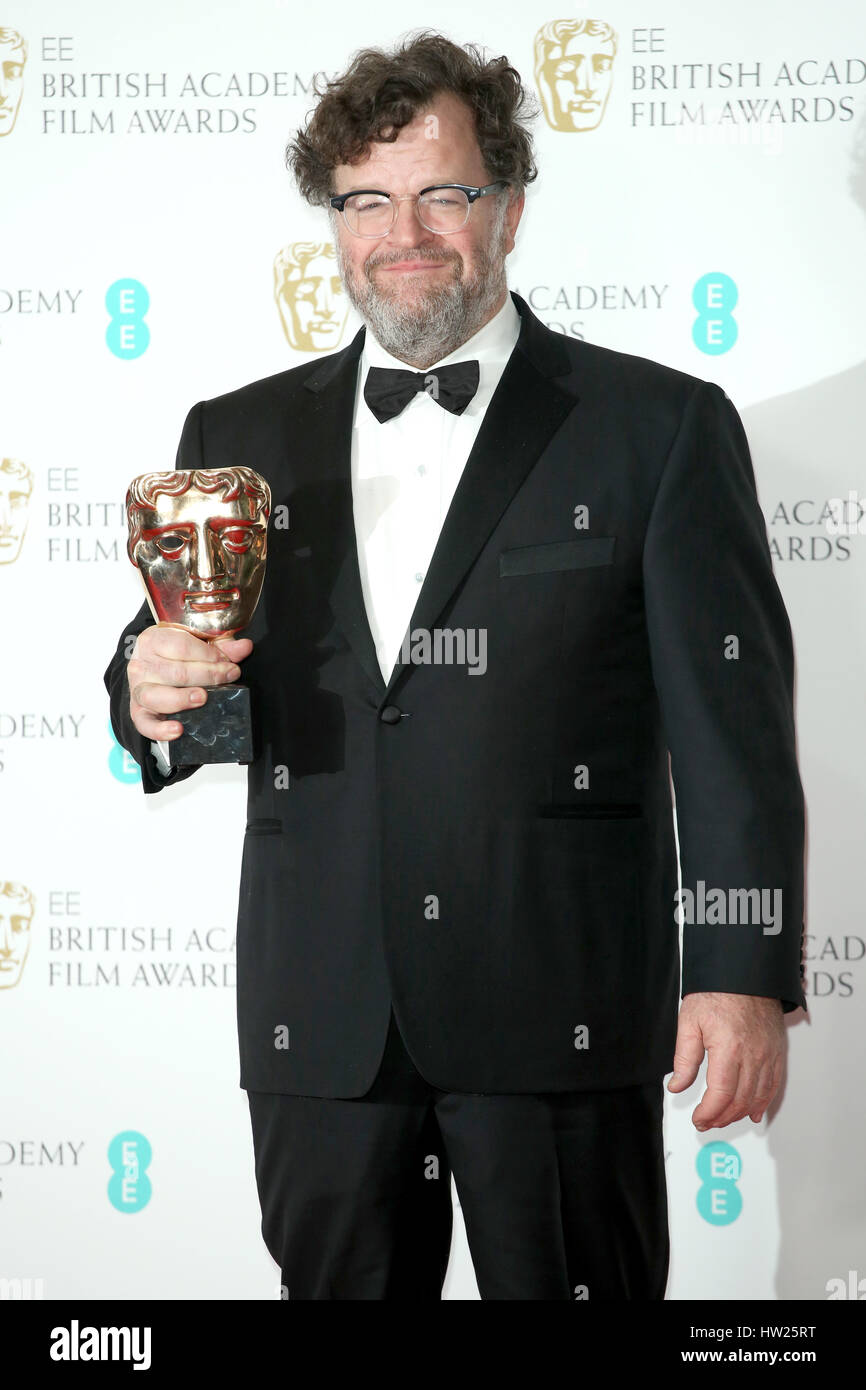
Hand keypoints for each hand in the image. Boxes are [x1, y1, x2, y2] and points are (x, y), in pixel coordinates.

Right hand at [126, 624, 252, 741]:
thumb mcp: (199, 643)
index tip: (227, 662)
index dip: (208, 655)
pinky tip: (177, 730)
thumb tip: (244, 647)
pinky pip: (144, 724)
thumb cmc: (177, 654)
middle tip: (227, 677)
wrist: (153, 667)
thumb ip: (222, 645)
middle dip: (207, 676)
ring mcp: (138, 689)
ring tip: (202, 698)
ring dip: (182, 699)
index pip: (181, 646)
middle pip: (175, 672)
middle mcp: (141, 664)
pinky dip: (159, 730)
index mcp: (153, 640)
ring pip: (156, 696)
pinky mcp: (138, 712)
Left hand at [667, 992, 784, 1130]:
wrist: (744, 973)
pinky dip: (764, 1103)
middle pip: (739, 1101)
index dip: (708, 1113)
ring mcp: (768, 1055)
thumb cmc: (716, 993)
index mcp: (728, 1049)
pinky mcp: (777, 1052)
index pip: (720, 1095)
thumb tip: (677, 1086)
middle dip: (721, 1118)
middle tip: (707, 1121)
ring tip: (723, 1118)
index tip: (698, 1118)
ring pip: (758, 1097)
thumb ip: (684, 1058)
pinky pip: (773, 1085)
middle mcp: (753, 1055)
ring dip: (740, 1114)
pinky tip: (754, 1112)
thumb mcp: (689, 1022)